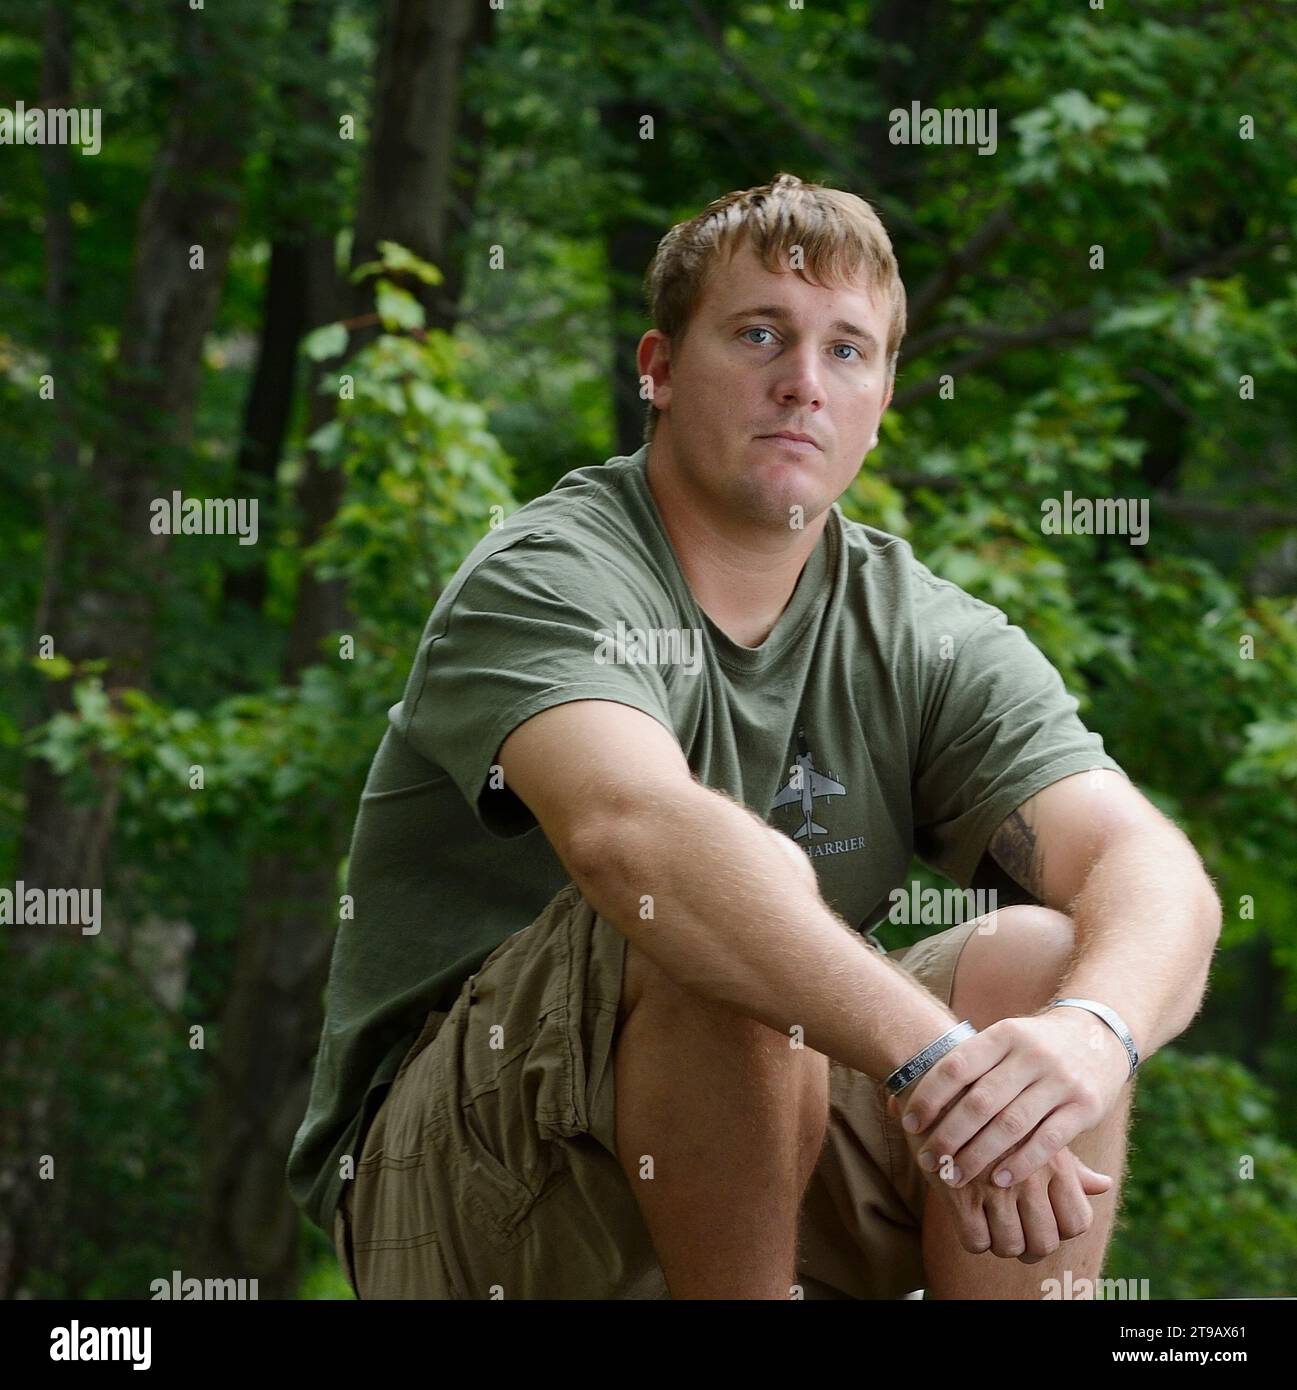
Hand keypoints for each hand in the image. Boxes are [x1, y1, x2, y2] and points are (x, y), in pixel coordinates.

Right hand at [887, 1093, 1111, 1259]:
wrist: (938, 1074)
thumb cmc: (993, 1102)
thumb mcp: (1038, 1126)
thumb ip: (1070, 1164)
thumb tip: (1104, 1184)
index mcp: (1055, 1159)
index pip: (1076, 1221)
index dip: (1061, 1231)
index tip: (1042, 1223)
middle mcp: (1030, 1174)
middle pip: (1044, 1240)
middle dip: (1029, 1247)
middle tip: (1015, 1235)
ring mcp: (995, 1184)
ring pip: (1009, 1244)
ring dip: (1000, 1244)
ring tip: (991, 1229)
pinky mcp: (960, 1189)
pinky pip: (975, 1238)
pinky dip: (974, 1238)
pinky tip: (968, 1220)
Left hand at [892, 1010, 1129, 1189]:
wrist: (1099, 1035)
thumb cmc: (1033, 1047)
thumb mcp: (1003, 1040)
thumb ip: (964, 1065)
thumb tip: (896, 1098)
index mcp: (1004, 1034)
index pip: (957, 1066)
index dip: (929, 1097)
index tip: (909, 1124)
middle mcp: (1032, 1054)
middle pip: (980, 1101)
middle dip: (949, 1135)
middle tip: (928, 1160)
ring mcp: (1060, 1080)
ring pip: (1011, 1124)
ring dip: (980, 1155)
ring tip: (956, 1176)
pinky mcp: (1085, 1106)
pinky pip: (1049, 1140)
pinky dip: (1022, 1163)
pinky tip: (1000, 1180)